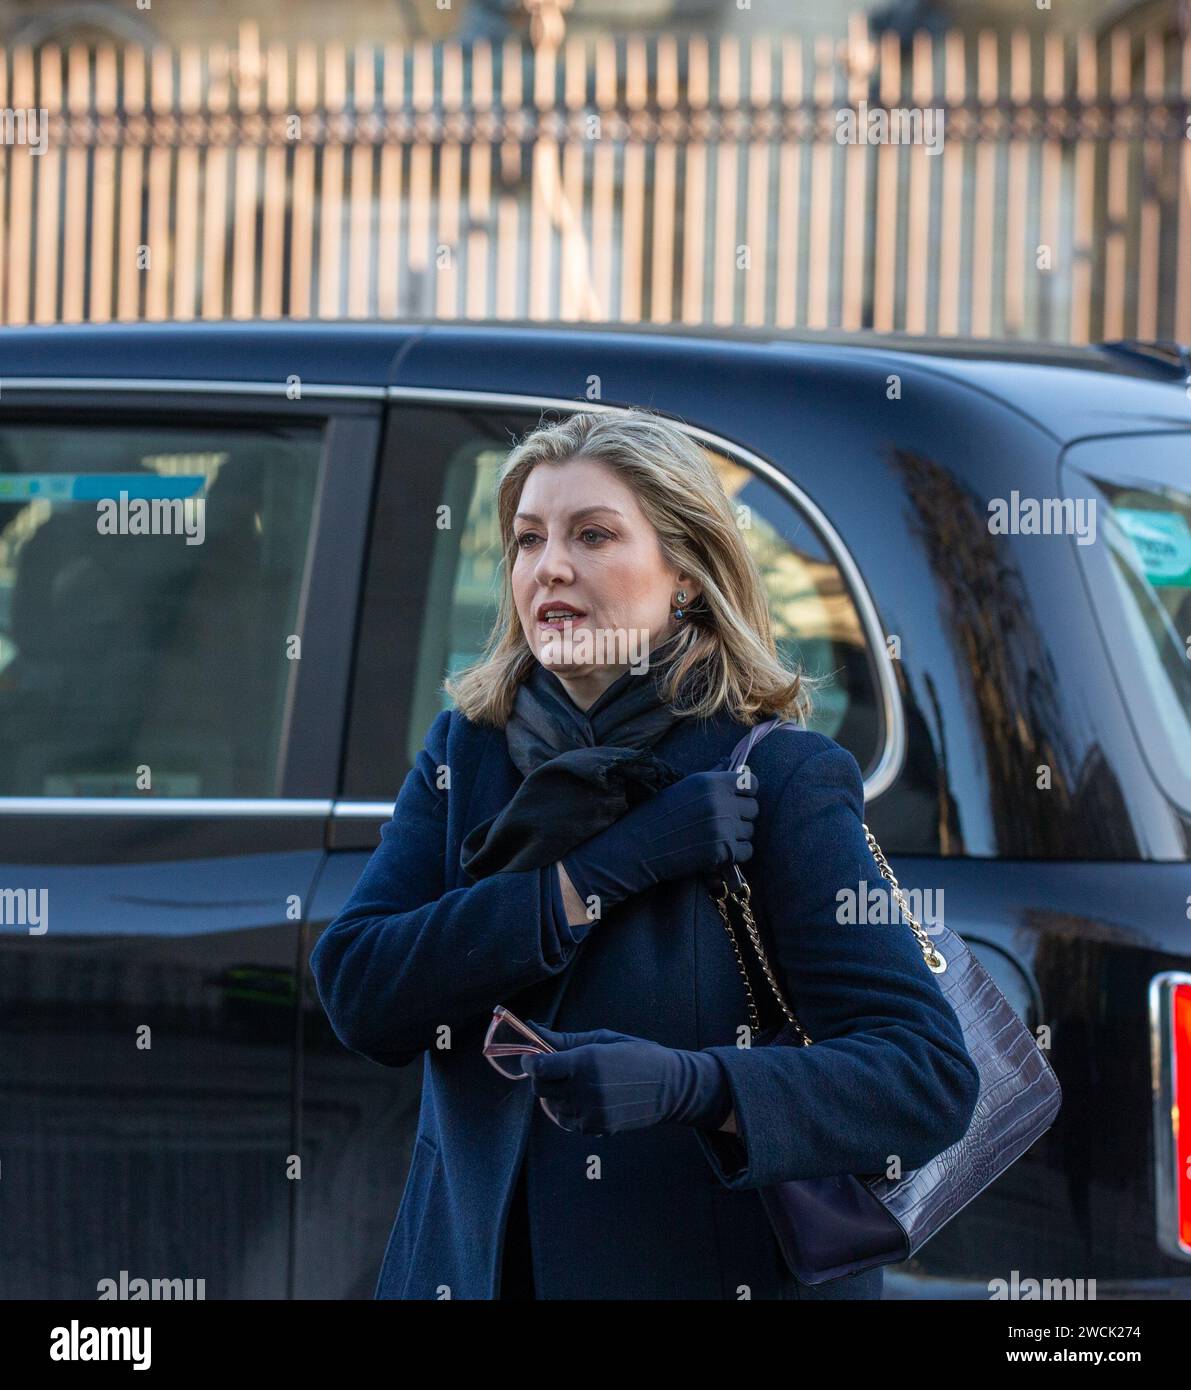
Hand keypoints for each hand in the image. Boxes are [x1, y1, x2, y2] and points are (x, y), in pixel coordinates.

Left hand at [520, 1019, 731, 1135]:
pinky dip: (567, 1109)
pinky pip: (566, 1121)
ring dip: (555, 1093)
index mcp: (587, 1062)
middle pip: (540, 1088)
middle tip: (553, 1067)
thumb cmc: (637, 1055)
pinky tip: (583, 1097)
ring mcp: (591, 1113)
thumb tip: (533, 1028)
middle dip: (541, 1076)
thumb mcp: (603, 1039)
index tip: (532, 1056)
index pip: (540, 1067)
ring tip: (574, 1082)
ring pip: (551, 1106)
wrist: (670, 1087)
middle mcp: (586, 1090)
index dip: (531, 1061)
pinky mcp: (596, 1129)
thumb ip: (565, 1039)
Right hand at [560, 768, 757, 918]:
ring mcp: (722, 828)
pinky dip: (735, 855)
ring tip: (715, 838)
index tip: (738, 799)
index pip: (751, 784)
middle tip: (723, 823)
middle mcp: (720, 803)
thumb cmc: (655, 814)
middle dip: (742, 816)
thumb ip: (711, 777)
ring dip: (738, 837)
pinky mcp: (721, 852)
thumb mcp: (683, 787)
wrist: (636, 847)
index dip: (747, 792)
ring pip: (750, 832)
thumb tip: (730, 765)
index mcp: (711, 782)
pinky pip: (745, 852)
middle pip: (754, 809)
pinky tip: (717, 852)